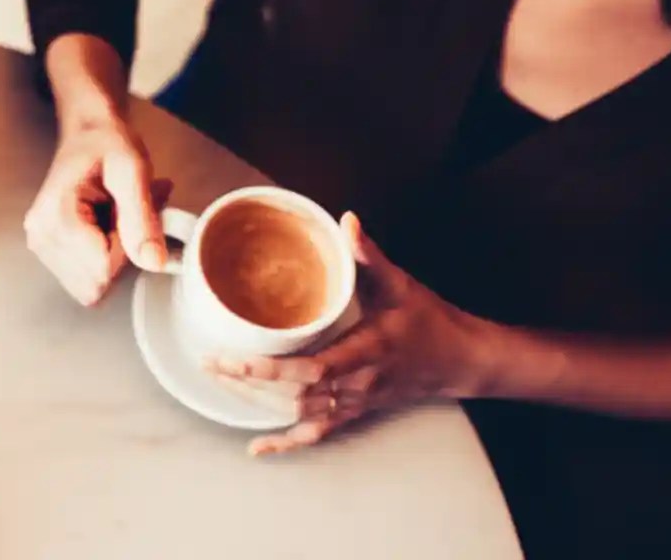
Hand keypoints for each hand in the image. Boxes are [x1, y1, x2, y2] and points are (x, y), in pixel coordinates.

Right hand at [24, 114, 172, 304]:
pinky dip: (106, 257)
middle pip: (96, 282)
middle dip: (123, 255)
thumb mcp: (132, 171)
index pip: (103, 269)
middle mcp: (41, 237)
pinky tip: (110, 226)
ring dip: (116, 257)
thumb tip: (153, 262)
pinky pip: (88, 276)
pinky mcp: (49, 251)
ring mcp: (42, 246)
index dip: (129, 251)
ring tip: (120, 217)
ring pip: (93, 283)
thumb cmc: (107, 143)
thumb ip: (141, 217)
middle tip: (130, 214)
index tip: (135, 214)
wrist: (88, 132)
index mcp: (57, 216)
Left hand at [206, 212, 491, 455]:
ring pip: (298, 415)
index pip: (313, 369)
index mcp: (367, 350)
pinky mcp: (354, 412)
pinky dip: (285, 444)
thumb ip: (368, 254)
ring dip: (256, 403)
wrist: (460, 359)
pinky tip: (257, 448)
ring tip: (218, 380)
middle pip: (295, 395)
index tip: (234, 357)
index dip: (271, 369)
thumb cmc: (428, 319)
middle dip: (248, 382)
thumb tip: (346, 220)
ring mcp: (355, 403)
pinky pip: (316, 435)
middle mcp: (358, 384)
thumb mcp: (400, 283)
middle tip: (210, 361)